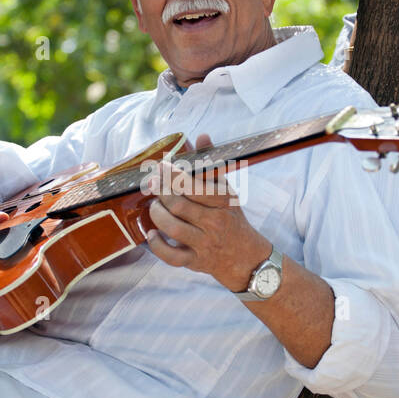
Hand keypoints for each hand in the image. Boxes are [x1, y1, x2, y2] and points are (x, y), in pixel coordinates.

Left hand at [141, 134, 270, 291]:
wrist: (247, 258)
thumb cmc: (232, 219)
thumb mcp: (226, 191)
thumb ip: (211, 164)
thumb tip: (202, 136)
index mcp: (222, 202)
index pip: (194, 185)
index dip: (173, 174)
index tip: (161, 166)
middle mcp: (214, 222)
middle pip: (180, 205)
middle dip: (161, 192)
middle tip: (152, 184)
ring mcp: (204, 244)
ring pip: (173, 228)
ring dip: (157, 215)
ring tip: (155, 207)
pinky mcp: (195, 262)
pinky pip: (172, 257)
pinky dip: (157, 245)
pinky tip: (152, 234)